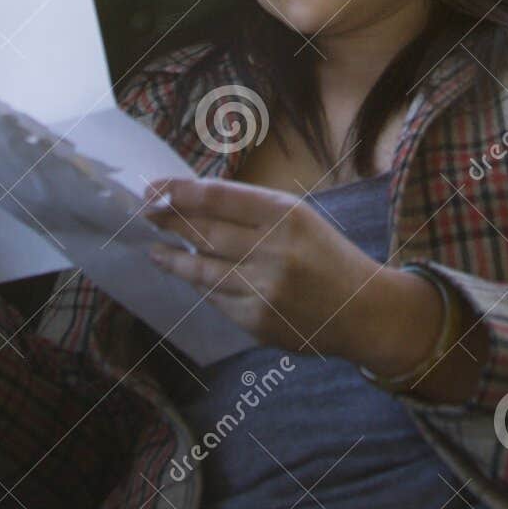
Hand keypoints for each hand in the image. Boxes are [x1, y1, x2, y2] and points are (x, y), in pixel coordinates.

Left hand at [137, 176, 393, 358]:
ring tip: (156, 248)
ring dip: (174, 257)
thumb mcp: (300, 218)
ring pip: (202, 269)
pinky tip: (189, 274)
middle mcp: (273, 250)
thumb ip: (253, 211)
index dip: (180, 191)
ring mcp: (264, 289)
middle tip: (144, 213)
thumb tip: (195, 202)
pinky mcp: (257, 321)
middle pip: (205, 231)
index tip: (152, 188)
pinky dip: (200, 284)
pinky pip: (216, 298)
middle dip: (169, 220)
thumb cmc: (328, 256)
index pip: (219, 197)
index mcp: (286, 215)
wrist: (363, 311)